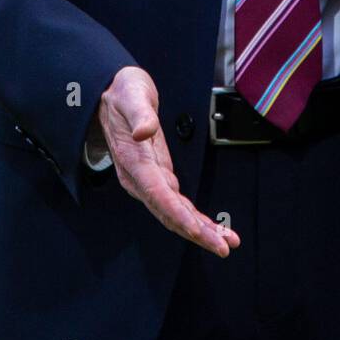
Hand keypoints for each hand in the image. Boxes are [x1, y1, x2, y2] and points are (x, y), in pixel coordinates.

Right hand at [93, 66, 240, 257]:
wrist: (113, 94)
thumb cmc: (123, 93)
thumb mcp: (131, 94)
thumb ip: (139, 113)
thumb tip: (143, 131)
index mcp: (133, 160)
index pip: (156, 193)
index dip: (177, 214)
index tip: (196, 230)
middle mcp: (139, 177)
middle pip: (168, 212)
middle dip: (196, 232)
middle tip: (223, 247)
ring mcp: (149, 180)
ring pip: (175, 213)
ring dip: (200, 231)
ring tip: (226, 242)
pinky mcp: (159, 177)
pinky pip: (177, 204)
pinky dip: (195, 219)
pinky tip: (212, 229)